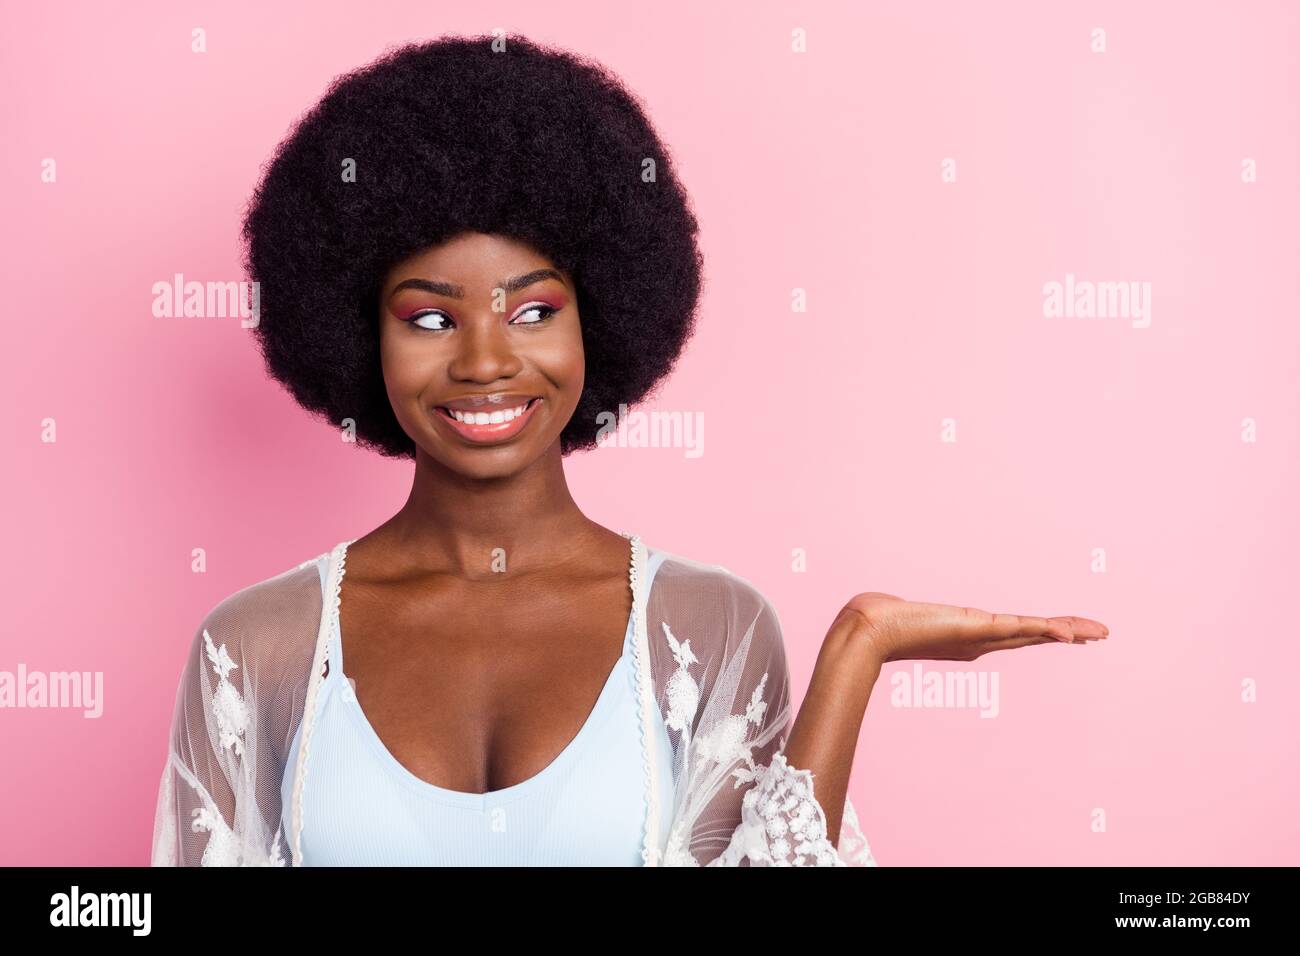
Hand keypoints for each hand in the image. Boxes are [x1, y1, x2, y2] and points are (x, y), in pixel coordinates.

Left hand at [841, 592, 1107, 663]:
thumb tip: (896, 608)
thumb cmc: (885, 623)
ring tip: (1096, 632)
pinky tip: (1065, 634)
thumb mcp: (910, 616)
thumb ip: (911, 614)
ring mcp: (980, 636)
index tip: (1069, 633)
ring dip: (1066, 632)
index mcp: (971, 637)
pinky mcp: (974, 629)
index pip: (1018, 632)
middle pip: (1034, 635)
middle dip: (1068, 633)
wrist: (870, 630)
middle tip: (1101, 633)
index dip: (1046, 632)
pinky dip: (1043, 630)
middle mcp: (980, 640)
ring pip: (1033, 632)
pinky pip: (1017, 628)